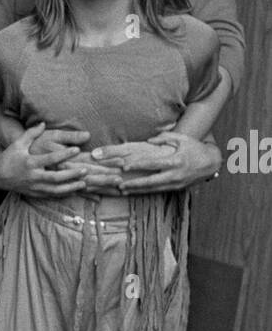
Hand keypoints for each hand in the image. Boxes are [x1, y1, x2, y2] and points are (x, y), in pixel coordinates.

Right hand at [0, 123, 88, 195]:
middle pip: (55, 177)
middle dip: (71, 174)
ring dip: (70, 187)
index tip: (76, 149)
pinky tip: (74, 191)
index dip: (64, 154)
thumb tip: (43, 123)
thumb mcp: (18, 143)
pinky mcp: (35, 194)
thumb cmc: (10, 157)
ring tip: (84, 183)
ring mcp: (34, 187)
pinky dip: (64, 194)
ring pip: (55, 190)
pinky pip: (52, 196)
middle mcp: (33, 176)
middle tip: (85, 170)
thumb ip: (31, 134)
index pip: (49, 158)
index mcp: (29, 162)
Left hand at [88, 133, 221, 192]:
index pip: (153, 164)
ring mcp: (175, 184)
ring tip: (121, 190)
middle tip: (119, 184)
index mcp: (175, 161)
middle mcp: (174, 174)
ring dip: (136, 190)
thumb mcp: (182, 139)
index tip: (124, 166)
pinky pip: (157, 191)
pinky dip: (144, 192)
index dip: (137, 165)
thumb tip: (148, 140)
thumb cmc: (195, 148)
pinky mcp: (175, 189)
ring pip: (152, 189)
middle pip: (150, 181)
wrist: (211, 164)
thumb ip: (165, 138)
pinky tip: (134, 192)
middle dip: (134, 183)